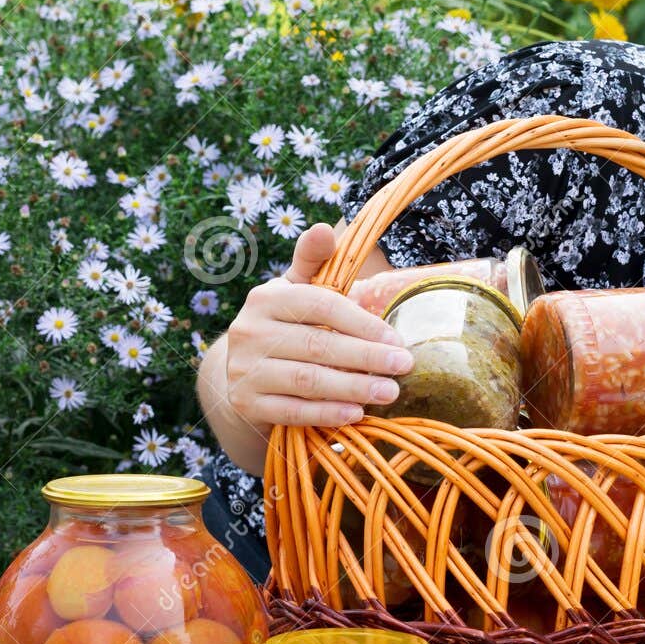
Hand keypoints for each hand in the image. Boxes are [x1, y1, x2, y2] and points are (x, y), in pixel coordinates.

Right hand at [222, 223, 412, 429]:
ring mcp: (244, 370)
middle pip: (317, 344)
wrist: (241, 375)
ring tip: (389, 392)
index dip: (362, 323)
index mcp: (266, 298)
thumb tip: (325, 228)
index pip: (321, 306)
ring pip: (307, 380)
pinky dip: (327, 413)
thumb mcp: (296, 291)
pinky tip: (357, 414)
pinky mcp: (245, 404)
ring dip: (353, 387)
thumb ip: (313, 261)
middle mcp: (249, 331)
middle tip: (403, 367)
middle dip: (366, 357)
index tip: (398, 340)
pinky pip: (293, 411)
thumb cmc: (284, 326)